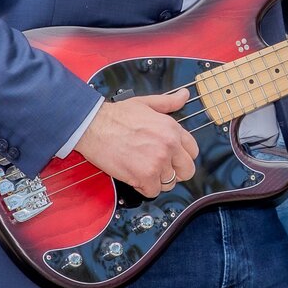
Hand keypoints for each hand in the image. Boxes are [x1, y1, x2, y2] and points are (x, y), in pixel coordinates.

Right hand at [72, 89, 199, 199]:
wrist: (94, 126)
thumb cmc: (116, 116)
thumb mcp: (147, 103)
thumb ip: (169, 102)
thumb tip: (184, 95)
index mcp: (172, 129)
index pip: (193, 151)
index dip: (182, 156)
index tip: (172, 158)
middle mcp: (169, 146)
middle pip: (187, 171)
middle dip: (175, 172)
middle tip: (160, 168)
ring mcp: (158, 163)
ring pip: (169, 183)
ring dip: (157, 180)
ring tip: (143, 169)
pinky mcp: (144, 177)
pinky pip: (153, 192)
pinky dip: (144, 188)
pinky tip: (135, 176)